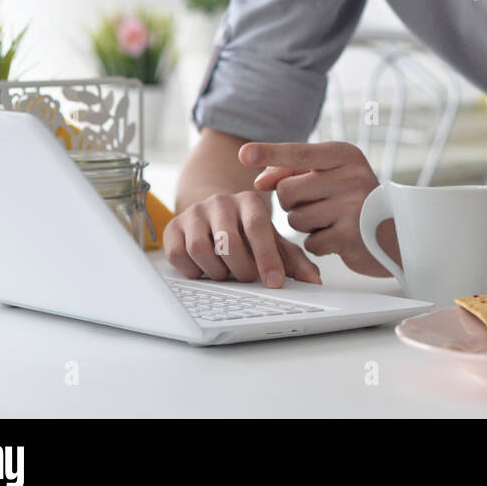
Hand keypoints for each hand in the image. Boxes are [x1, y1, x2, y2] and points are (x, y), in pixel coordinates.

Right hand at [163, 189, 320, 287]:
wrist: (213, 214)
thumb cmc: (247, 231)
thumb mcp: (272, 241)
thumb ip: (293, 260)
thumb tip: (314, 282)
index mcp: (249, 201)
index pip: (258, 228)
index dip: (267, 258)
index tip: (274, 283)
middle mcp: (220, 202)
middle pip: (228, 242)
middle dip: (240, 269)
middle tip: (247, 277)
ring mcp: (194, 213)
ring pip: (200, 249)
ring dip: (216, 271)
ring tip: (226, 273)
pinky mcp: (172, 226)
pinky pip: (177, 254)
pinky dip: (192, 270)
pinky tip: (204, 270)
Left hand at [241, 140, 393, 277]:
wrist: (399, 234)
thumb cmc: (356, 201)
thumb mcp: (331, 176)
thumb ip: (293, 172)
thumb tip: (258, 181)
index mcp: (346, 155)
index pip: (299, 153)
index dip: (268, 153)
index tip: (243, 154)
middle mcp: (352, 176)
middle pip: (287, 191)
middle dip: (292, 204)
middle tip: (319, 205)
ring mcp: (353, 206)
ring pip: (295, 218)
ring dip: (306, 225)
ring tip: (333, 221)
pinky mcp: (351, 235)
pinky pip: (310, 242)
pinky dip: (319, 244)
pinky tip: (339, 238)